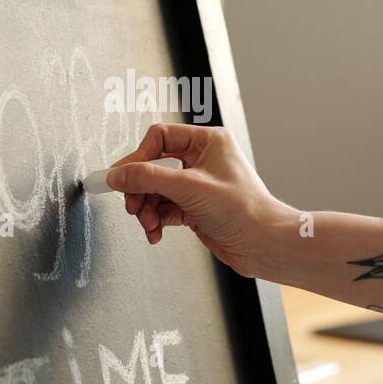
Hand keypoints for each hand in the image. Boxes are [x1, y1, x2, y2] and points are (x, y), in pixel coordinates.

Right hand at [106, 123, 293, 277]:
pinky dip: (156, 220)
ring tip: (148, 222)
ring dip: (146, 208)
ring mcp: (197, 185)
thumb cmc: (245, 210)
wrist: (264, 245)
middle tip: (133, 204)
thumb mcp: (190, 188)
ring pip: (156, 190)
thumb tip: (119, 174)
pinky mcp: (194, 208)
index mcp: (208, 141)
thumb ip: (149, 179)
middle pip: (154, 167)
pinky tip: (156, 231)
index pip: (160, 138)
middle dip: (141, 189)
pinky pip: (164, 208)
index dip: (138, 157)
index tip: (122, 176)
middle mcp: (202, 160)